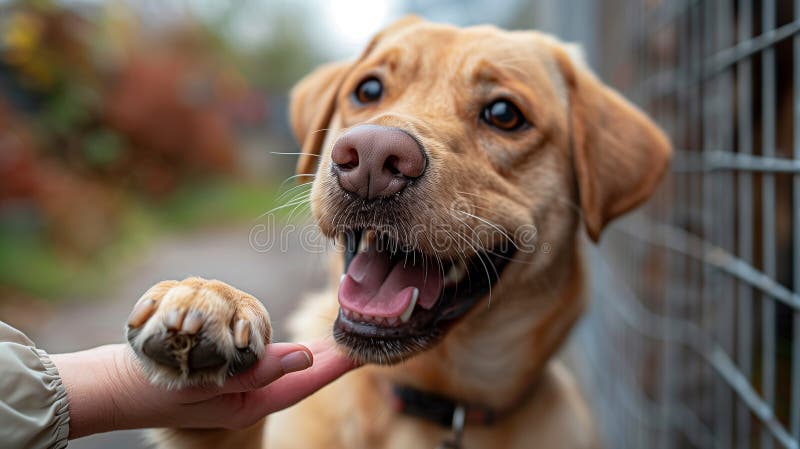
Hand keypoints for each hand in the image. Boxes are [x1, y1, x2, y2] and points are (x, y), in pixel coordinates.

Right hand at [51, 338, 354, 437]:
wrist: (110, 384)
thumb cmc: (157, 388)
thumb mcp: (210, 384)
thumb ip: (258, 371)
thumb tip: (304, 356)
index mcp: (248, 402)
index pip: (302, 383)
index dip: (333, 368)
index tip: (360, 353)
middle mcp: (244, 390)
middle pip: (295, 370)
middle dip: (324, 357)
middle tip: (352, 343)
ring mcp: (231, 376)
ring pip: (275, 358)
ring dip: (297, 350)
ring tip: (323, 345)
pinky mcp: (217, 360)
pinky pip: (249, 348)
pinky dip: (262, 338)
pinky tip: (277, 337)